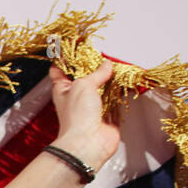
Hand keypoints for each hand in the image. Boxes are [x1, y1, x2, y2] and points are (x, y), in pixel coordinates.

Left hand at [48, 58, 120, 172]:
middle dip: (94, 65)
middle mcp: (77, 97)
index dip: (66, 57)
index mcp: (63, 89)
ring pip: (102, 86)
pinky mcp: (108, 114)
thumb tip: (107, 65)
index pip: (60, 70)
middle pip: (85, 76)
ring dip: (111, 77)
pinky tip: (127, 79)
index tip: (75, 43)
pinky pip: (116, 98)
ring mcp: (92, 106)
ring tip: (119, 63)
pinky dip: (121, 90)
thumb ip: (97, 73)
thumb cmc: (77, 117)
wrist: (88, 144)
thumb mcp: (83, 85)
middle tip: (104, 52)